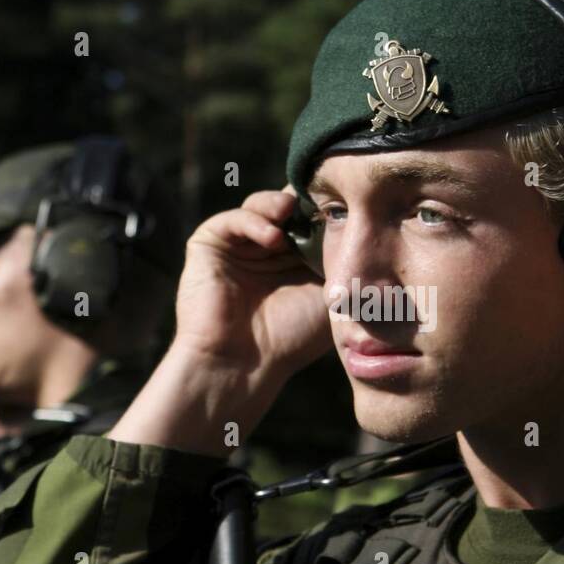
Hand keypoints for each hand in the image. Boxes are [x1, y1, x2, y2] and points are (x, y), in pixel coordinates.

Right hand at [174, 187, 331, 382]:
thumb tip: (354, 223)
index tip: (344, 204)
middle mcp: (266, 252)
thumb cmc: (290, 338)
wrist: (242, 363)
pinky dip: (254, 221)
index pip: (310, 220)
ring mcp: (237, 247)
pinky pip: (233, 219)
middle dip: (302, 202)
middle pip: (286, 207)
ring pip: (260, 206)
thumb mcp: (328, 294)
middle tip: (316, 200)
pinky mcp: (209, 246)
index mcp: (295, 262)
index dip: (325, 209)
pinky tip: (272, 239)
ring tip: (290, 212)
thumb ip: (338, 258)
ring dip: (277, 204)